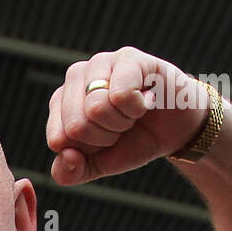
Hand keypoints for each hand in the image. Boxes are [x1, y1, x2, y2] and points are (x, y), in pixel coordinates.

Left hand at [47, 47, 213, 184]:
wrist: (173, 130)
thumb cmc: (131, 141)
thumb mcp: (96, 165)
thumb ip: (69, 173)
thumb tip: (67, 155)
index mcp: (60, 102)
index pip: (58, 139)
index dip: (86, 150)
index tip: (103, 140)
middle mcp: (76, 76)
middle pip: (75, 126)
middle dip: (104, 138)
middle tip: (121, 126)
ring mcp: (101, 62)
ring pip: (96, 109)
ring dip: (121, 123)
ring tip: (132, 112)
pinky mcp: (129, 57)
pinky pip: (121, 95)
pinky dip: (137, 108)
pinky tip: (146, 99)